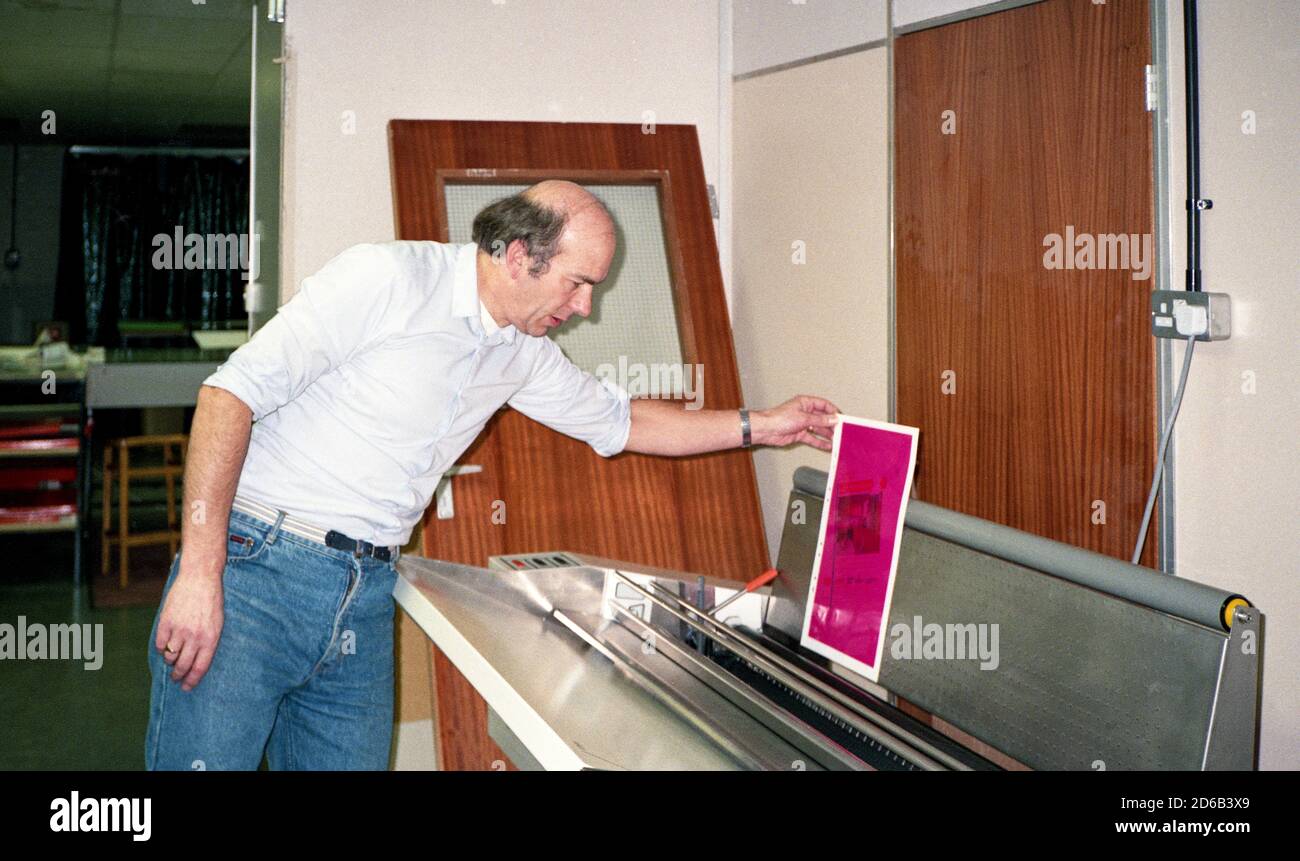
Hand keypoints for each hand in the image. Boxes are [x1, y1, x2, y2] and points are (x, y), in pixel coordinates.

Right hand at [154, 556, 224, 691]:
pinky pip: (161, 644)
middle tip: (176, 679)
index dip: (192, 681)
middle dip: (178, 676)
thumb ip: (208, 643)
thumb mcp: (217, 623)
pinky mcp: (166, 622)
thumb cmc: (212, 602)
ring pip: (170, 657)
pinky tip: (166, 646)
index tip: (187, 688)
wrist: (200, 578)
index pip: (200, 668)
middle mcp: (195, 637)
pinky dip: (162, 648)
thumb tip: (197, 663)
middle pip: (182, 666)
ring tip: (173, 659)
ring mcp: (179, 630)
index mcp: (210, 639)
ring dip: (170, 661)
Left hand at [754, 395, 840, 450]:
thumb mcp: (804, 418)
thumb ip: (820, 420)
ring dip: (827, 434)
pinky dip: (819, 442)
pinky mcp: (799, 434)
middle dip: (832, 424)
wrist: (766, 430)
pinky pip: (812, 438)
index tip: (841, 418)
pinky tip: (827, 446)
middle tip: (841, 431)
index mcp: (805, 403)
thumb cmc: (779, 418)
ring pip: (818, 429)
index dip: (833, 411)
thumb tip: (832, 419)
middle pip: (822, 418)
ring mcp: (802, 423)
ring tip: (837, 440)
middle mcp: (805, 412)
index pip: (823, 405)